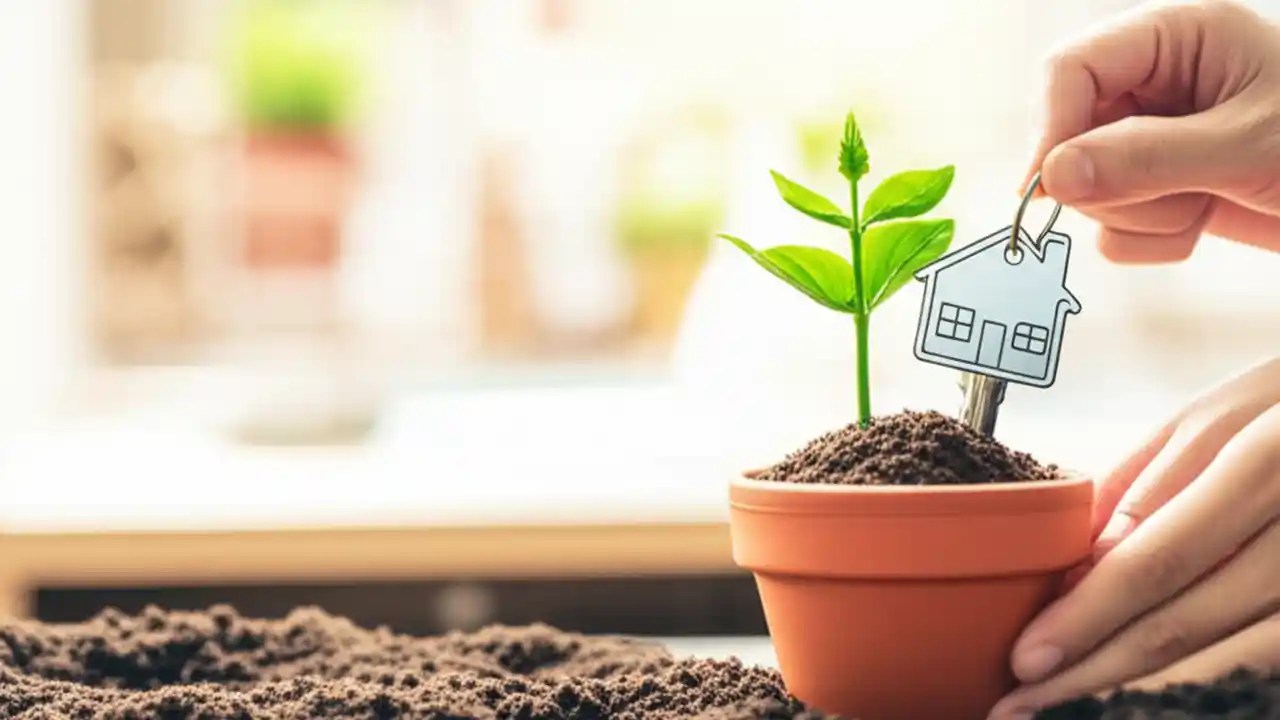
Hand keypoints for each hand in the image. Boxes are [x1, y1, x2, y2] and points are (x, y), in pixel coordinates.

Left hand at [987, 358, 1279, 718]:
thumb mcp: (1208, 420)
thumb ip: (1140, 488)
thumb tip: (1072, 563)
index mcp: (1262, 463)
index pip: (1157, 558)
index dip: (1086, 616)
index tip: (1027, 657)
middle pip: (1187, 623)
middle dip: (1096, 672)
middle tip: (1025, 706)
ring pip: (1232, 661)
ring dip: (1141, 693)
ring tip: (1068, 712)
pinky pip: (1264, 662)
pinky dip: (1202, 683)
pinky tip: (1142, 701)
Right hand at [1025, 0, 1279, 262]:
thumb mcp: (1248, 147)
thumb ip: (1146, 159)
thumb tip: (1051, 176)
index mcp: (1178, 39)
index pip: (1070, 69)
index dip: (1052, 125)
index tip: (1051, 185)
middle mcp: (1158, 85)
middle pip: (1069, 135)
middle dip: (1111, 182)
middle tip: (1173, 194)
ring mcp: (1157, 141)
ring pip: (1088, 189)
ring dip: (1143, 215)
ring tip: (1208, 203)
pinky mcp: (1163, 188)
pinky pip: (1115, 226)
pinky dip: (1156, 239)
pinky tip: (1206, 222)